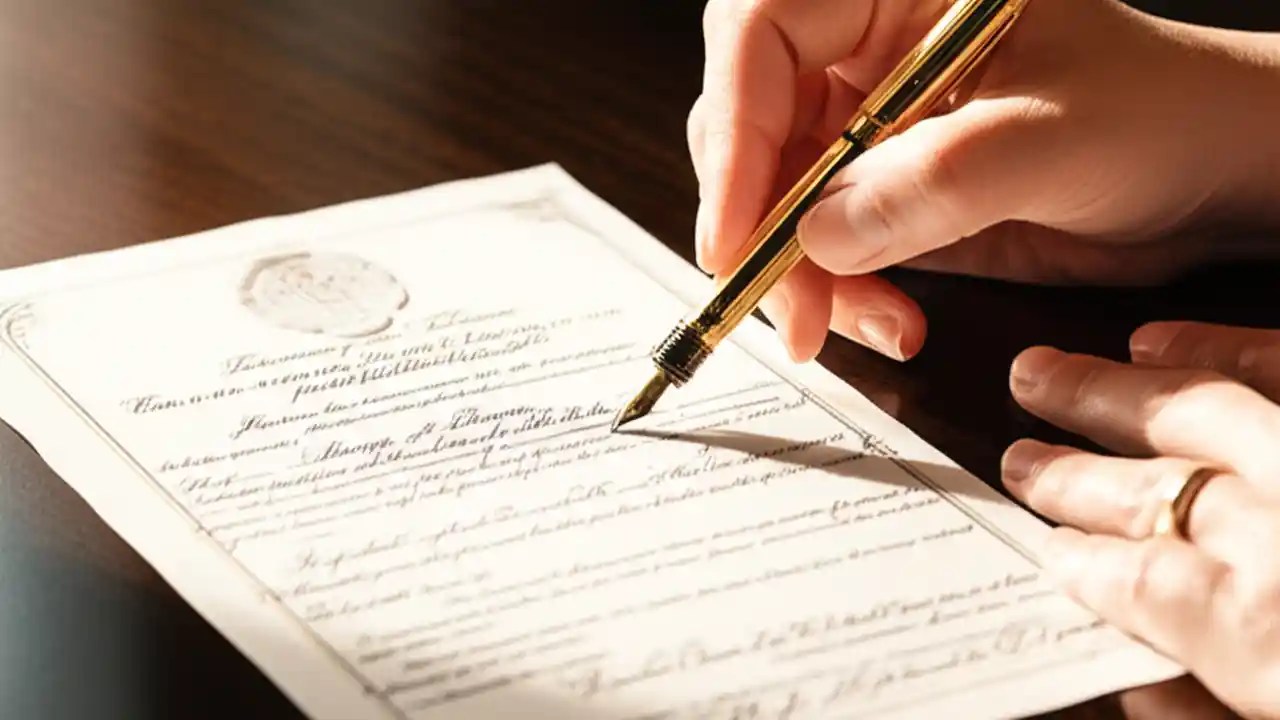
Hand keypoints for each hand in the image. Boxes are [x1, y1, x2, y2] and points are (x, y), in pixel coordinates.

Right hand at [691, 0, 1279, 361]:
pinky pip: (822, 242)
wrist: (1214, 175)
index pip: (762, 34)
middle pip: (752, 123)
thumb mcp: (1050, 142)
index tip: (735, 233)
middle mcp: (871, 47)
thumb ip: (930, 184)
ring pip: (778, 197)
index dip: (735, 132)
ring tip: (871, 327)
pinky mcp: (886, 186)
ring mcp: (872, 120)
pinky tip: (889, 323)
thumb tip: (814, 237)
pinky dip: (839, 293)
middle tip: (791, 306)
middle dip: (763, 223)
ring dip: (804, 276)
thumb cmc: (1161, 114)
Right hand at [1000, 321, 1279, 718]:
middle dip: (1079, 479)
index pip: (1143, 584)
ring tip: (1048, 376)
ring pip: (1210, 411)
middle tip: (1020, 464)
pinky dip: (1228, 348)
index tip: (1048, 555)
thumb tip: (1145, 691)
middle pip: (1159, 492)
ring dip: (1120, 397)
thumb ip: (1209, 712)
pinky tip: (1163, 344)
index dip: (1084, 566)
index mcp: (1266, 630)